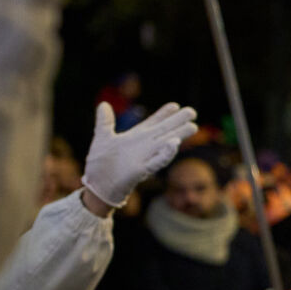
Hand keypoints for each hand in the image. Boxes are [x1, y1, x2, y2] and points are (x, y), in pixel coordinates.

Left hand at [82, 101, 197, 207]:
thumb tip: (103, 104)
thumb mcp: (102, 138)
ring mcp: (145, 157)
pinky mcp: (142, 170)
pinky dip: (166, 153)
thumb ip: (105, 122)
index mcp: (136, 137)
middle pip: (165, 131)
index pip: (153, 123)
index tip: (175, 105)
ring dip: (179, 135)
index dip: (164, 114)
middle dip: (178, 121)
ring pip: (166, 144)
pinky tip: (174, 143)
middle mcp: (144, 146)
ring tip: (193, 127)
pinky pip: (158, 161)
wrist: (97, 185)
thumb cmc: (100, 164)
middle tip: (192, 111)